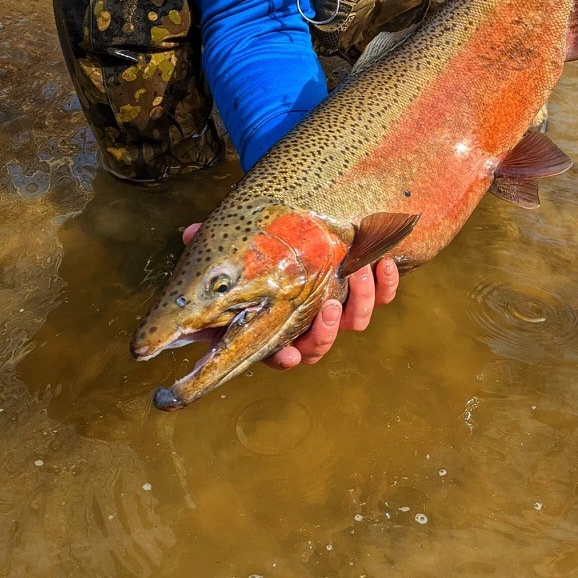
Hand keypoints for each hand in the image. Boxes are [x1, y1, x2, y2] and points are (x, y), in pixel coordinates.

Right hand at [181, 222, 398, 368]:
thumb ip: (215, 240)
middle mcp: (311, 318)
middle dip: (326, 333)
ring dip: (360, 302)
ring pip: (356, 321)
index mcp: (278, 321)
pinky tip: (383, 261)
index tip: (289, 357)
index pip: (280, 354)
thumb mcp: (239, 239)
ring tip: (358, 273)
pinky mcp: (369, 285)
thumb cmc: (266, 238)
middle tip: (328, 307)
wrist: (309, 218)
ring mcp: (342, 303)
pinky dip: (387, 284)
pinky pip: (384, 296)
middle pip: (320, 346)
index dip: (285, 360)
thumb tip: (189, 232)